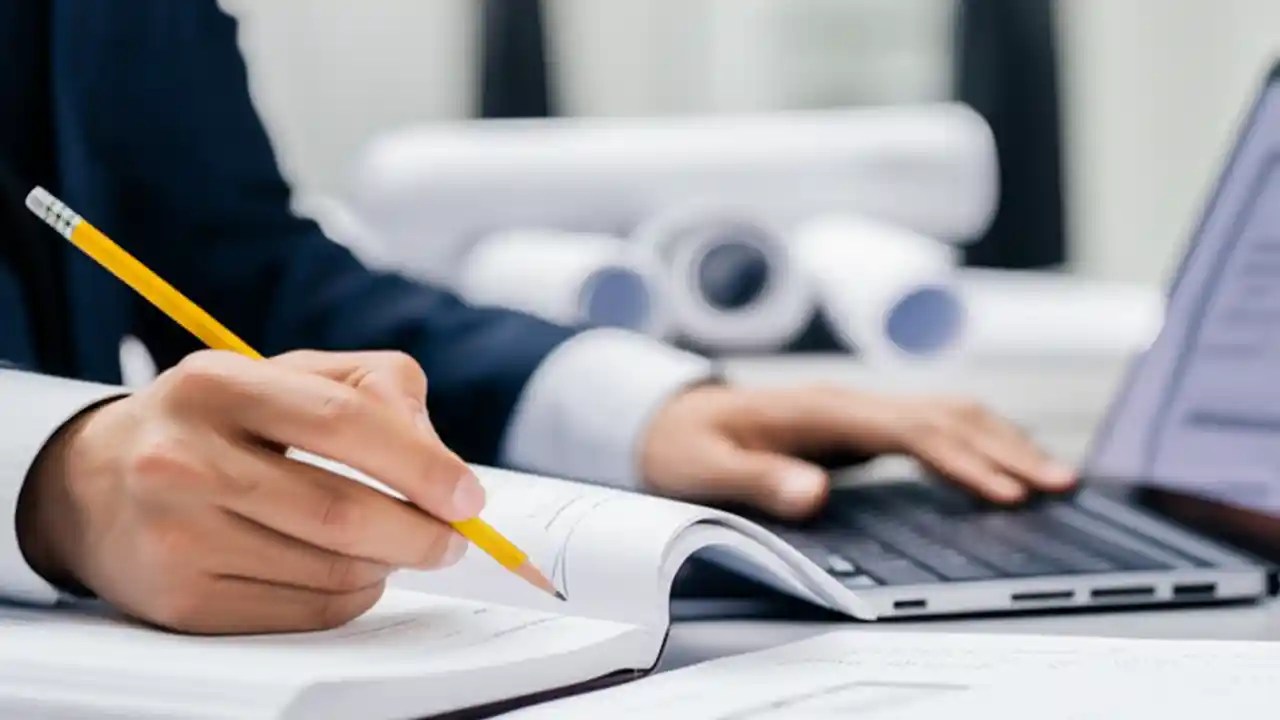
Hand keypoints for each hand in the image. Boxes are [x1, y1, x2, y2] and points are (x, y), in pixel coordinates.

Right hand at [16, 350, 482, 634]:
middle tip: (452, 539)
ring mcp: (175, 535)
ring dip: (387, 565)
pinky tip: (351, 573)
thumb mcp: (288, 375)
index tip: (467, 496)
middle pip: (339, 511)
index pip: (342, 421)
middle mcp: (183, 458)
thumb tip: (439, 454)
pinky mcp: (180, 600)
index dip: (421, 463)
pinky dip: (351, 597)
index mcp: (216, 383)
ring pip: (330, 570)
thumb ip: (377, 387)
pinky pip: (305, 612)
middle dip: (419, 532)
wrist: (96, 482)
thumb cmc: (218, 423)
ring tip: (393, 546)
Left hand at [641, 385, 1075, 519]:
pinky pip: (933, 427)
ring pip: (948, 414)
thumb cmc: (686, 445)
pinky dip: (977, 443)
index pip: (911, 430)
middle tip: (1060, 485)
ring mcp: (858, 409)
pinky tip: (1002, 467)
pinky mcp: (861, 425)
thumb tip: (814, 494)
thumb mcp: (704, 468)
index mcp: (820, 410)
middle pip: (945, 414)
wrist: (671, 420)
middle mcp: (849, 402)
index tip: (1006, 493)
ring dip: (1002, 441)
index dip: (963, 460)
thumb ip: (756, 479)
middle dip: (1006, 448)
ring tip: (1054, 477)